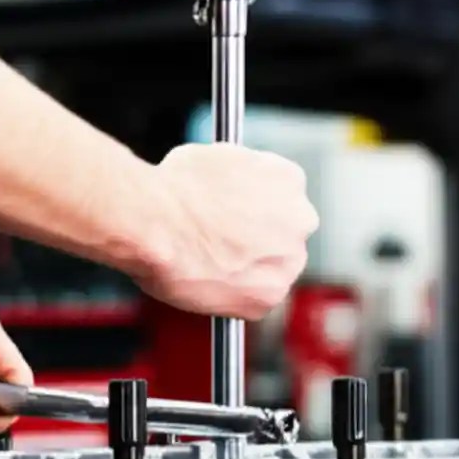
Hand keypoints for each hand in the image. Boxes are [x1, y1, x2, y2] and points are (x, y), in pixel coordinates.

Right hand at [134, 144, 318, 319]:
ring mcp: (288, 261)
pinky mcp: (269, 297)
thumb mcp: (216, 158)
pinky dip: (234, 297)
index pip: (283, 197)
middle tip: (225, 245)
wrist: (158, 222)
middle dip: (259, 241)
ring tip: (211, 264)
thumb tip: (229, 187)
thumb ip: (239, 176)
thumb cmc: (177, 188)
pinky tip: (209, 282)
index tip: (238, 217)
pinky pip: (255, 300)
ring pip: (273, 270)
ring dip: (250, 270)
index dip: (254, 209)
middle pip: (285, 234)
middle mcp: (301, 219)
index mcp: (289, 179)